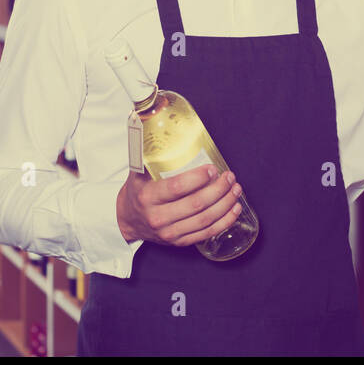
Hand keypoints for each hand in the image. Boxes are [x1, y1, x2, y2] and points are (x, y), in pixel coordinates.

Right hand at [116, 164, 243, 247]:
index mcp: (148, 197)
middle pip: (195, 204)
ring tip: (236, 189)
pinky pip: (206, 233)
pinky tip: (235, 209)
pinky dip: (224, 222)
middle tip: (229, 177)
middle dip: (218, 189)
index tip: (213, 169)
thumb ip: (148, 153)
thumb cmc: (137, 191)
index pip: (177, 188)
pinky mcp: (179, 242)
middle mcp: (158, 217)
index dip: (198, 178)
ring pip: (204, 220)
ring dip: (225, 204)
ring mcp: (169, 233)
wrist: (127, 220)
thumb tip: (153, 122)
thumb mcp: (137, 172)